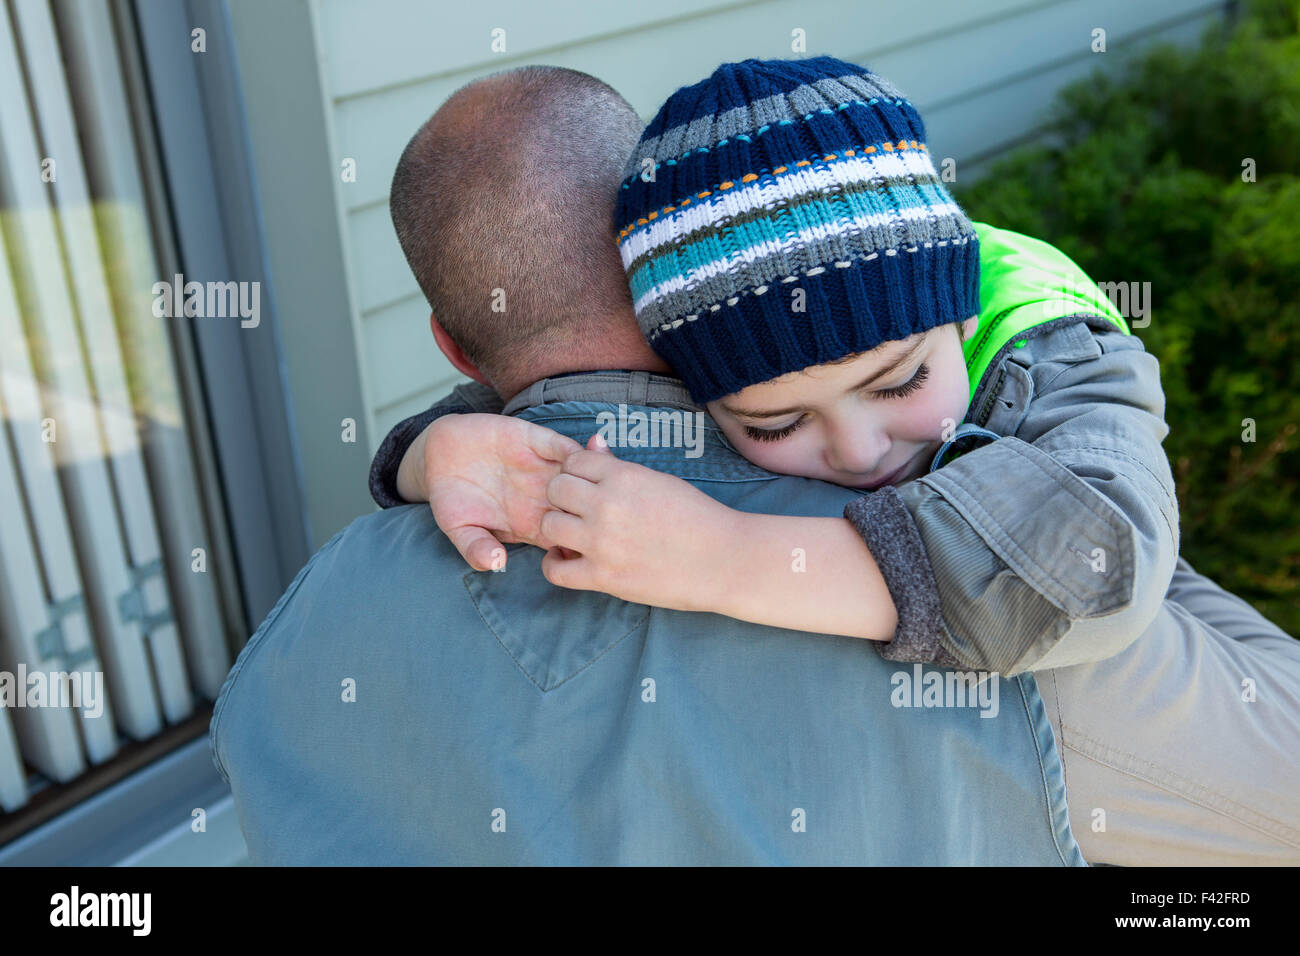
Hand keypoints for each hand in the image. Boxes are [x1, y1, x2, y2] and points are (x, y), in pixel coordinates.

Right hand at [423, 414, 583, 569]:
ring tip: (591, 485)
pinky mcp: (534, 441)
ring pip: (582, 476)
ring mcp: (542, 469)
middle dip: (595, 511)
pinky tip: (571, 459)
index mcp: (532, 523)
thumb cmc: (451, 499)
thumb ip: (476, 548)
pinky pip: (563, 446)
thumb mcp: (459, 528)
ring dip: (591, 479)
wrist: (436, 455)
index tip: (584, 544)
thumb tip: (495, 563)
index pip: (569, 537)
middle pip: (584, 508)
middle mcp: (544, 497)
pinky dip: (574, 451)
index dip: (581, 542)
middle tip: (600, 513)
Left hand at [539, 434, 739, 610]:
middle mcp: (607, 506)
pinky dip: (555, 564)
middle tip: (577, 509)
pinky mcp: (603, 577)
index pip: (573, 461)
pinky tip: (570, 559)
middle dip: (563, 497)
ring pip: (548, 526)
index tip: (587, 485)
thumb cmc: (697, 517)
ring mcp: (602, 543)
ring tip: (573, 534)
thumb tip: (592, 442)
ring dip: (558, 528)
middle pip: (554, 489)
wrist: (724, 560)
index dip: (577, 472)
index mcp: (624, 477)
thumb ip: (619, 466)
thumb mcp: (659, 481)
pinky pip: (554, 570)